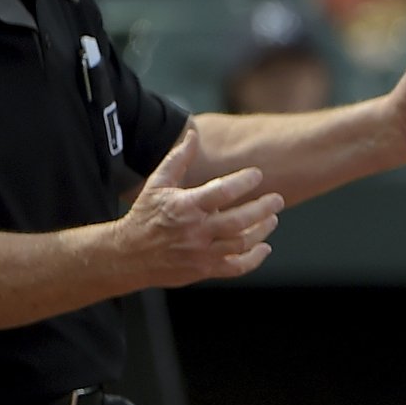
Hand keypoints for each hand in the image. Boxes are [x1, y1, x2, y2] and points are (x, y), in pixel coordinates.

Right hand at [117, 123, 282, 286]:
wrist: (127, 255)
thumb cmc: (144, 216)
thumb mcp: (157, 184)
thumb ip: (178, 159)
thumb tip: (193, 135)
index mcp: (186, 206)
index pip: (222, 192)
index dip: (244, 182)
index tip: (257, 175)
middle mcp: (195, 230)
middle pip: (239, 220)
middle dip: (263, 208)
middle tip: (277, 199)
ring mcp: (201, 253)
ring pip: (241, 243)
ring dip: (262, 230)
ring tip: (272, 219)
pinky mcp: (204, 270)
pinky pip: (236, 267)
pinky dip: (254, 259)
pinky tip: (264, 247)